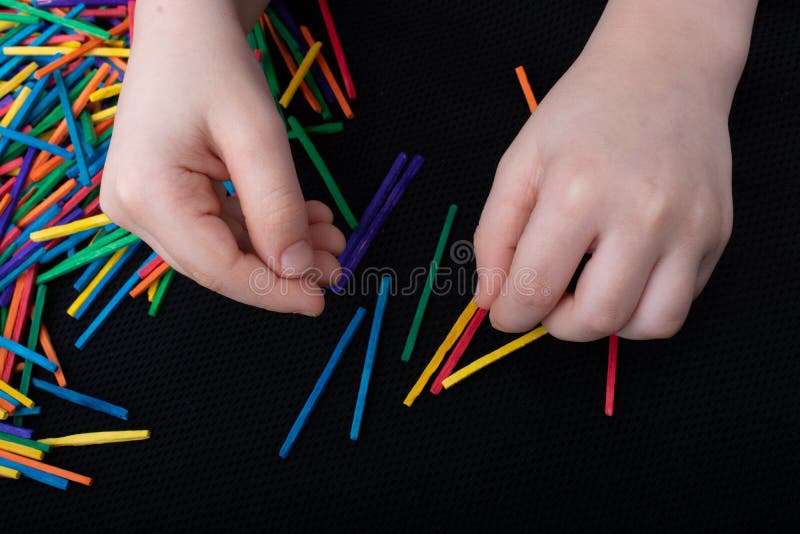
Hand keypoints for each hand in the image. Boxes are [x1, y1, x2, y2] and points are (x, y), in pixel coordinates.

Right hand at [101, 2, 343, 315]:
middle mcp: (134, 208)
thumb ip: (277, 208)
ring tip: (330, 238)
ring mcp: (143, 204)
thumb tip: (297, 271)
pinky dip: (264, 228)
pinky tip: (304, 220)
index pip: (219, 268)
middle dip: (282, 270)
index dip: (273, 291)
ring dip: (279, 248)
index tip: (321, 300)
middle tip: (337, 266)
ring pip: (223, 250)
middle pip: (219, 264)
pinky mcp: (160, 197)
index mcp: (147, 195)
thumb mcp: (257, 134)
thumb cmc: (213, 64)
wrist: (183, 27)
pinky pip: (217, 228)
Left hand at [474, 1, 754, 339]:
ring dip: (607, 323)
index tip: (506, 312)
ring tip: (588, 287)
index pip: (535, 289)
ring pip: (649, 325)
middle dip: (558, 324)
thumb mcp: (519, 162)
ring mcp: (689, 227)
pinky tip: (624, 273)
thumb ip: (494, 235)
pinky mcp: (717, 236)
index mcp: (578, 192)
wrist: (663, 70)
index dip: (510, 315)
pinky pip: (679, 305)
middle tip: (549, 296)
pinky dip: (644, 308)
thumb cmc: (582, 114)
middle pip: (596, 319)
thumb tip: (491, 301)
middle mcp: (642, 215)